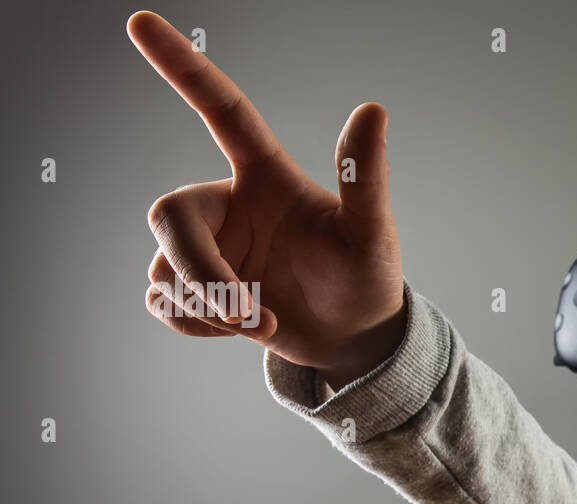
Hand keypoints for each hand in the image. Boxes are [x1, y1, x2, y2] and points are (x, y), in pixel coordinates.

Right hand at [127, 10, 406, 389]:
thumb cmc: (366, 277)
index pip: (220, 109)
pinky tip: (238, 329)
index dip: (183, 67)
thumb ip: (365, 176)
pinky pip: (161, 301)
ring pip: (163, 268)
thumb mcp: (372, 232)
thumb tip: (373, 108)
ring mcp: (209, 246)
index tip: (141, 21)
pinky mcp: (197, 290)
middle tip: (246, 309)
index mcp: (265, 174)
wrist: (354, 336)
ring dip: (208, 306)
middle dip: (200, 270)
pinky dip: (195, 323)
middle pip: (168, 214)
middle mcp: (228, 203)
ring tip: (261, 320)